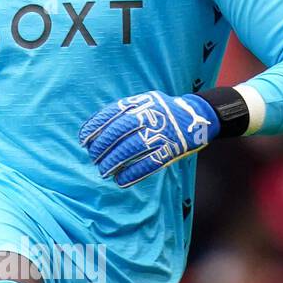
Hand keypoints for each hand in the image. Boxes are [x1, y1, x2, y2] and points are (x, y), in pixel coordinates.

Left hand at [79, 90, 218, 186]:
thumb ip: (124, 112)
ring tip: (104, 171)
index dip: (96, 128)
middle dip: (103, 147)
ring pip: (131, 148)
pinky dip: (132, 173)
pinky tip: (121, 180)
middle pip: (119, 132)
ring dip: (114, 162)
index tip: (84, 141)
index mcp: (141, 102)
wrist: (197, 116)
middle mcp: (151, 115)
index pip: (112, 114)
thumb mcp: (145, 102)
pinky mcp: (171, 149)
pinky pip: (149, 163)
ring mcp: (161, 133)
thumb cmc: (163, 111)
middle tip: (94, 158)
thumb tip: (96, 130)